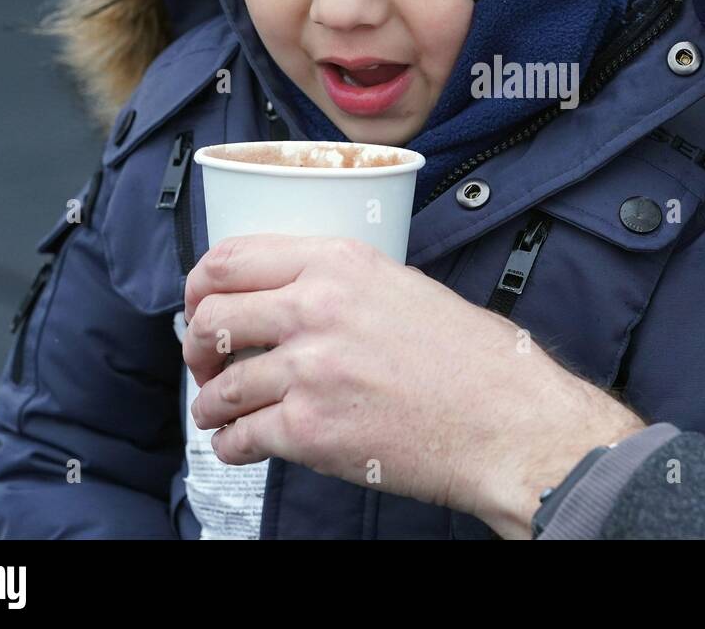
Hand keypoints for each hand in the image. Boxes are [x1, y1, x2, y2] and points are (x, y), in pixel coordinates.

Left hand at [182, 234, 645, 537]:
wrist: (509, 421)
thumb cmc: (474, 360)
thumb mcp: (407, 288)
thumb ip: (343, 284)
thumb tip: (290, 297)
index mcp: (341, 263)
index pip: (231, 258)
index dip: (200, 286)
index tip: (199, 304)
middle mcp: (317, 308)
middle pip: (211, 317)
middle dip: (195, 346)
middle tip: (205, 362)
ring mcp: (311, 370)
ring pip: (218, 386)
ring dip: (210, 404)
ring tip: (220, 412)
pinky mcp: (311, 431)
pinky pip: (239, 437)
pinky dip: (231, 446)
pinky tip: (243, 444)